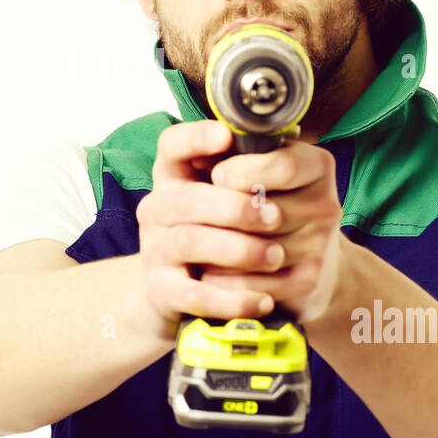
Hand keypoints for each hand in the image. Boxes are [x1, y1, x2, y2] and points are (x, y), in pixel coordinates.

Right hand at [135, 120, 285, 336]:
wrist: (182, 294)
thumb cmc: (217, 236)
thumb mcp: (227, 200)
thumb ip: (247, 175)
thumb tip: (282, 151)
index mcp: (174, 178)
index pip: (172, 146)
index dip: (196, 138)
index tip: (226, 136)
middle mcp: (158, 209)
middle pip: (186, 199)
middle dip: (235, 206)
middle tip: (275, 217)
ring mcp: (155, 250)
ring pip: (189, 241)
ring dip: (239, 249)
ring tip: (277, 256)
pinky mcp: (161, 291)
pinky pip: (194, 295)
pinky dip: (234, 298)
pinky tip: (265, 301)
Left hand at [201, 133, 344, 326]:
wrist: (300, 261)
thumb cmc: (263, 203)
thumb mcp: (253, 169)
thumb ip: (231, 152)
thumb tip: (197, 148)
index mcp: (316, 166)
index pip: (284, 166)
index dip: (242, 171)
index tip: (216, 175)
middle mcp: (326, 204)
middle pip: (264, 210)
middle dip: (220, 215)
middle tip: (196, 215)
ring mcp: (320, 245)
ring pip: (253, 249)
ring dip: (214, 249)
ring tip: (196, 243)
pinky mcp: (307, 281)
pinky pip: (252, 283)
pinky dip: (221, 280)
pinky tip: (209, 271)